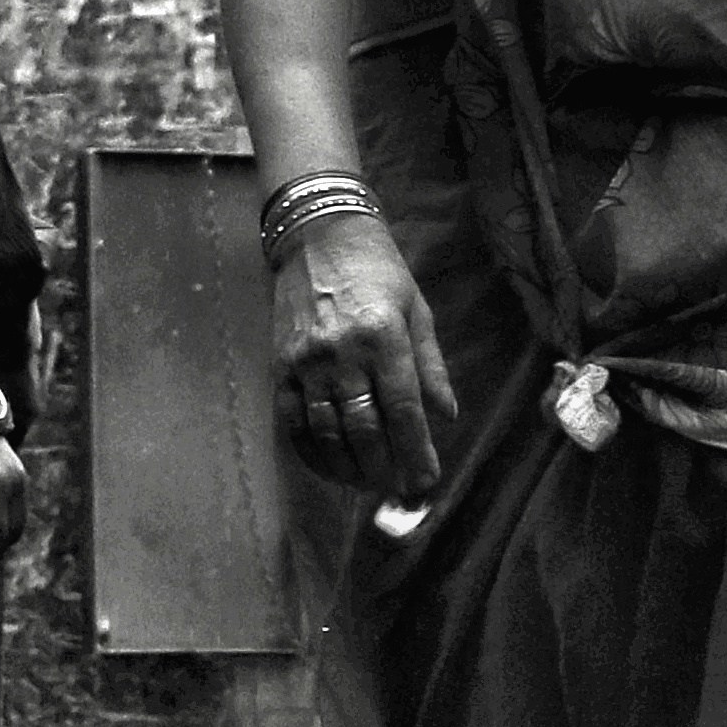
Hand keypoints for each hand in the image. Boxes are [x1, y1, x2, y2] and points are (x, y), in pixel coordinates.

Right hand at [274, 208, 456, 501]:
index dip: (415, 451)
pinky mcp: (280, 366)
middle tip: (398, 489)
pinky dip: (312, 451)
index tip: (426, 479)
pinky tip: (329, 466)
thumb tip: (446, 416)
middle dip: (384, 467)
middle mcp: (343, 352)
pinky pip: (294, 421)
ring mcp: (307, 361)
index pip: (403, 408)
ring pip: (327, 431)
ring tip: (366, 483)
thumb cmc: (378, 271)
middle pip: (364, 428)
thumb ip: (431, 366)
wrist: (317, 236)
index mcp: (383, 336)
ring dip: (349, 466)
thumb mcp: (416, 309)